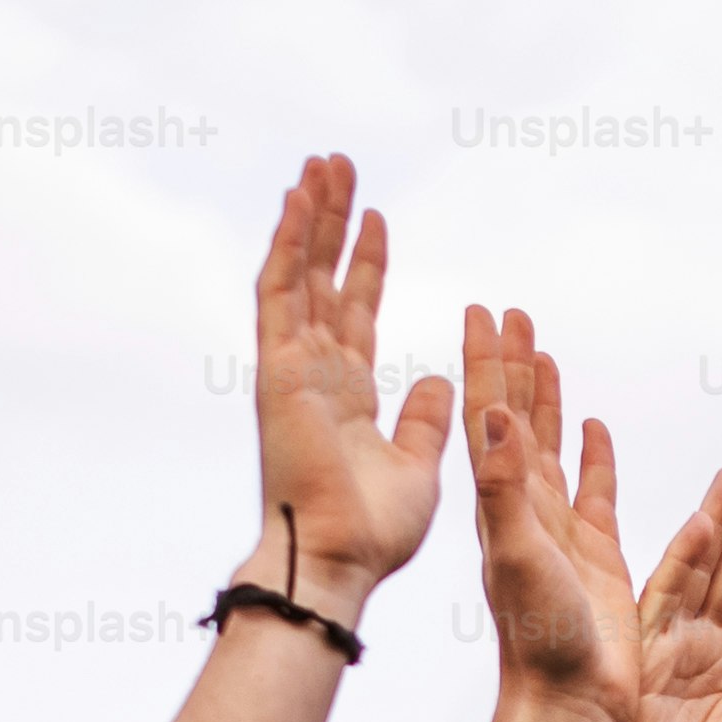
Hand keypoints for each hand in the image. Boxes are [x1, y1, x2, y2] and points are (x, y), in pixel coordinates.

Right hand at [248, 158, 453, 626]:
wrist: (340, 558)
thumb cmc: (375, 531)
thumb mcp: (419, 466)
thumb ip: (425, 419)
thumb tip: (443, 380)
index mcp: (345, 397)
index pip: (354, 314)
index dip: (364, 265)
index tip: (377, 217)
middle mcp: (314, 375)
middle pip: (323, 281)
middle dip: (333, 224)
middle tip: (340, 168)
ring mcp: (292, 368)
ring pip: (299, 274)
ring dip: (310, 218)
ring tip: (323, 164)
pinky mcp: (278, 369)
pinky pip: (280, 292)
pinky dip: (288, 243)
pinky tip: (299, 198)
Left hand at [465, 305, 638, 706]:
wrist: (569, 702)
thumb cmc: (539, 640)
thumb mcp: (517, 556)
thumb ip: (504, 487)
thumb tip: (490, 413)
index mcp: (503, 505)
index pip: (491, 416)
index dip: (486, 363)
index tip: (481, 312)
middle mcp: (524, 511)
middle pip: (518, 419)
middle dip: (514, 365)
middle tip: (512, 313)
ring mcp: (559, 532)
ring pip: (553, 447)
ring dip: (547, 399)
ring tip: (542, 352)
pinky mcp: (595, 555)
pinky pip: (594, 489)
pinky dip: (593, 454)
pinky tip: (592, 426)